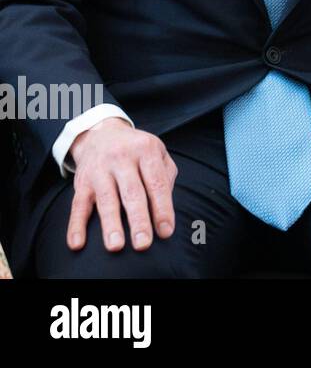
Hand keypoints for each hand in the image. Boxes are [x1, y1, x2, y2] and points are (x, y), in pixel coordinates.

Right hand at [66, 117, 176, 252]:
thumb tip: (165, 206)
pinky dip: (76, 225)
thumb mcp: (158, 152)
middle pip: (132, 193)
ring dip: (110, 225)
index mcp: (146, 151)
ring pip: (106, 200)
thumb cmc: (136, 149)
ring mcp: (100, 170)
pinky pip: (78, 205)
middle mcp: (122, 159)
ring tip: (116, 246)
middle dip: (138, 220)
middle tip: (143, 243)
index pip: (156, 183)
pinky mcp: (82, 181)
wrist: (102, 132)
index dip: (162, 209)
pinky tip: (77, 243)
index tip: (166, 231)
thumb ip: (166, 176)